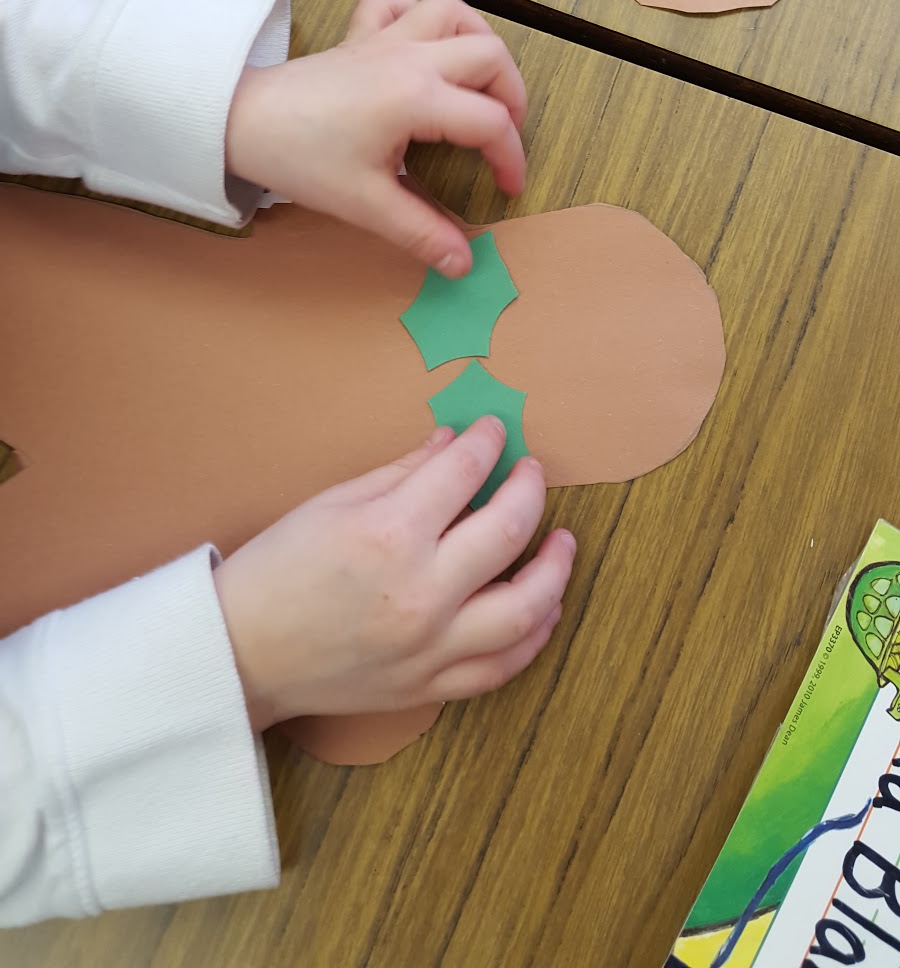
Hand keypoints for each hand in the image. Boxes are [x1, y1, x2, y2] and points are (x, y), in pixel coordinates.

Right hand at [213, 418, 575, 731]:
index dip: (486, 442)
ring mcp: (430, 646)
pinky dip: (533, 635)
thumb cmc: (277, 570)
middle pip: (508, 531)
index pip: (463, 472)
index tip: (494, 432)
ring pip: (525, 608)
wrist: (241, 653)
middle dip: (529, 490)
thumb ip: (401, 473)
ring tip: (562, 541)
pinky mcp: (429, 686)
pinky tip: (544, 607)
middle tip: (530, 473)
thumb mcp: (332, 503)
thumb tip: (452, 443)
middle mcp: (420, 592)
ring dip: (554, 569)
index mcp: (388, 534)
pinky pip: (502, 666)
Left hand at [225, 0, 527, 275]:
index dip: (511, 158)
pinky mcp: (358, 35)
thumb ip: (421, 233)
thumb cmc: (300, 158)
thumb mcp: (365, 204)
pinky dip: (419, 18)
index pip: (491, 122)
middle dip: (510, 94)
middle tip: (502, 135)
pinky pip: (399, 5)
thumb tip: (463, 264)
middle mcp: (410, 57)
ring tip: (478, 82)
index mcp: (418, 97)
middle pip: (489, 54)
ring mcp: (384, 39)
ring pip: (452, 12)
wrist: (239, 122)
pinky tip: (421, 49)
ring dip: (476, 41)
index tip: (507, 189)